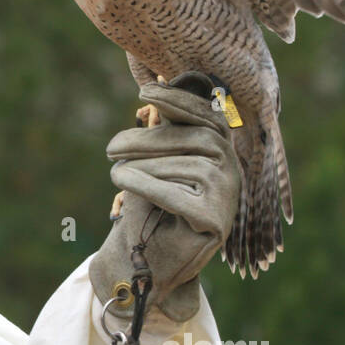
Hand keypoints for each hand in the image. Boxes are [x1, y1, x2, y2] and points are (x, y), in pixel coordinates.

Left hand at [88, 71, 241, 321]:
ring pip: (187, 165)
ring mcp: (229, 198)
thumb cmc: (149, 207)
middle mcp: (233, 173)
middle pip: (197, 140)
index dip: (178, 101)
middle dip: (150, 139)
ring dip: (143, 165)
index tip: (144, 92)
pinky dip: (145, 184)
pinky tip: (121, 181)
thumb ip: (161, 132)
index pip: (207, 118)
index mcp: (222, 153)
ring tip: (115, 172)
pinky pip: (176, 194)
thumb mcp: (154, 161)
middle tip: (110, 148)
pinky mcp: (215, 222)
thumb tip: (154, 83)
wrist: (146, 261)